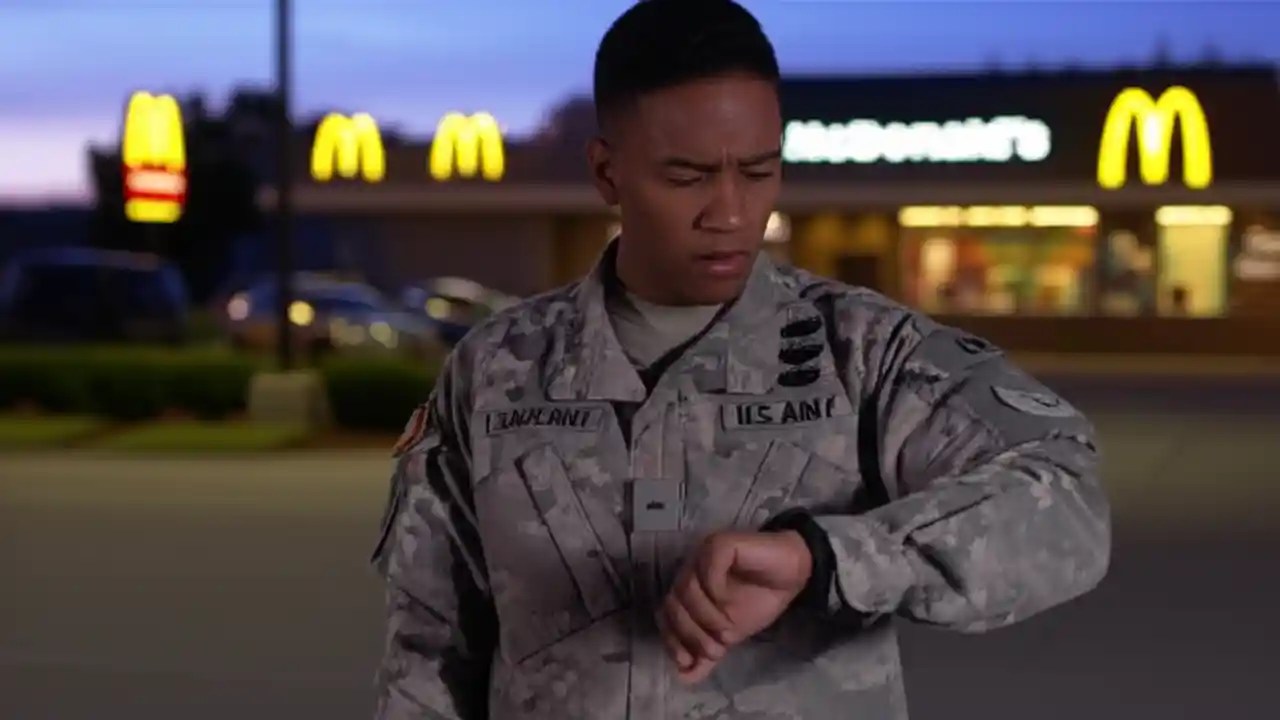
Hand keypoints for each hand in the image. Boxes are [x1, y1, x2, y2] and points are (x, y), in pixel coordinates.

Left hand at [657, 530, 812, 684]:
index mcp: (688, 590)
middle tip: (716, 650)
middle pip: (673, 604)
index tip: (687, 660)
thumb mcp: (729, 634)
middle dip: (690, 633)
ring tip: (727, 632)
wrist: (791, 576)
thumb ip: (706, 654)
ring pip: (686, 589)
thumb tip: (684, 678)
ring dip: (705, 617)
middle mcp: (690, 571)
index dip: (672, 639)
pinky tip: (728, 603)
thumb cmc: (758, 600)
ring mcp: (702, 555)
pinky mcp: (720, 544)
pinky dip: (714, 591)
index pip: (665, 615)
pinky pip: (707, 569)